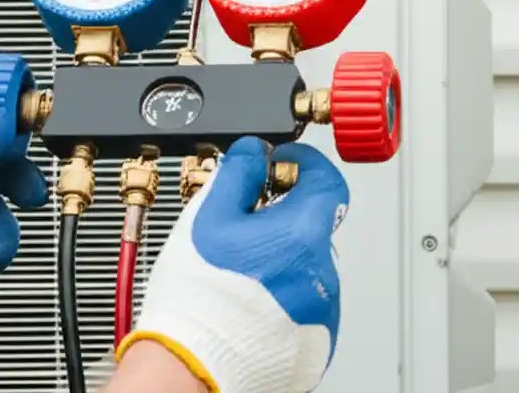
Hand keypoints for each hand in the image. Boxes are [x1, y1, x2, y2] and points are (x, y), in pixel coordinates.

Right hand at [117, 137, 349, 392]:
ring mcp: (324, 312)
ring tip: (238, 274)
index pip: (327, 180)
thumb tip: (256, 152)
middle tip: (244, 225)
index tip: (282, 164)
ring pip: (308, 267)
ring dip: (283, 260)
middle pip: (313, 226)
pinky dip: (284, 297)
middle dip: (283, 218)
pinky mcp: (317, 343)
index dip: (304, 164)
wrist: (190, 366)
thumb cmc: (196, 298)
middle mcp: (323, 274)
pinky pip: (307, 304)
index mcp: (302, 236)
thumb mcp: (207, 215)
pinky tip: (248, 303)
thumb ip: (239, 172)